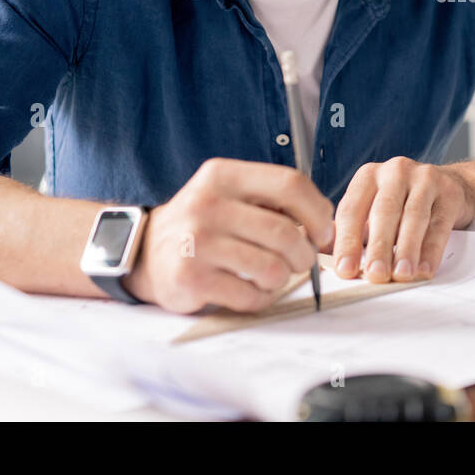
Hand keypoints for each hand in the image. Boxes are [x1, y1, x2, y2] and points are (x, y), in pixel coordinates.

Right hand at [123, 157, 333, 313]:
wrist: (145, 252)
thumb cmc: (204, 224)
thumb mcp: (231, 194)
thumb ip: (275, 201)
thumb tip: (329, 228)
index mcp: (223, 175)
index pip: (290, 184)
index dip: (318, 211)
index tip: (323, 232)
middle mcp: (207, 204)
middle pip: (285, 232)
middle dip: (304, 254)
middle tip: (300, 261)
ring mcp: (196, 242)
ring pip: (272, 268)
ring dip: (282, 278)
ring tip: (272, 275)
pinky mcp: (190, 278)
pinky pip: (250, 296)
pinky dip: (261, 298)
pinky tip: (250, 289)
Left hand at [332, 157, 474, 283]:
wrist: (449, 186)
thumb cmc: (402, 203)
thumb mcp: (372, 209)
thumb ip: (349, 232)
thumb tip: (319, 256)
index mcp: (368, 176)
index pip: (352, 209)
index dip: (347, 241)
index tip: (345, 269)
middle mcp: (395, 172)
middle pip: (384, 212)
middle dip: (378, 247)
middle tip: (375, 275)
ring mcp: (425, 179)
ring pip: (413, 217)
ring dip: (406, 249)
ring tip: (401, 275)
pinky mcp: (449, 192)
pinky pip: (439, 225)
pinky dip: (431, 251)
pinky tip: (424, 269)